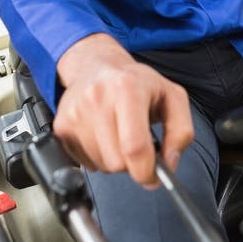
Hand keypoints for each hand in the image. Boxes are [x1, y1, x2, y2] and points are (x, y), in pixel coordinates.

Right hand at [54, 33, 193, 186]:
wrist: (97, 66)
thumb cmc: (136, 82)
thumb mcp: (172, 98)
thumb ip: (181, 132)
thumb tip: (169, 164)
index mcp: (127, 88)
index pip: (135, 147)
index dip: (147, 171)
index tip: (153, 176)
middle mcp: (97, 97)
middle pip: (117, 162)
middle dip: (132, 163)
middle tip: (136, 143)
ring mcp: (76, 112)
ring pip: (101, 166)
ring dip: (114, 160)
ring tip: (118, 135)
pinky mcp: (61, 125)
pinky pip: (84, 163)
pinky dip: (97, 157)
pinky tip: (102, 136)